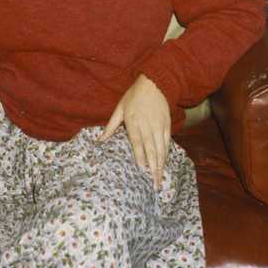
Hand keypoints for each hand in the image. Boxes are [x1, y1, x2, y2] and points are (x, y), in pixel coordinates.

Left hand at [99, 74, 170, 189]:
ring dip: (160, 165)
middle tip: (154, 184)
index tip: (142, 170)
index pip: (137, 141)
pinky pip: (167, 142)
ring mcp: (159, 126)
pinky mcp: (167, 125)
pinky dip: (166, 155)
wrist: (154, 83)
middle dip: (153, 168)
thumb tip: (100, 140)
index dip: (140, 156)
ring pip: (161, 148)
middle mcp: (147, 125)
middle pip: (151, 149)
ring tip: (159, 179)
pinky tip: (164, 165)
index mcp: (134, 121)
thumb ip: (110, 126)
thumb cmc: (134, 96)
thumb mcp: (119, 108)